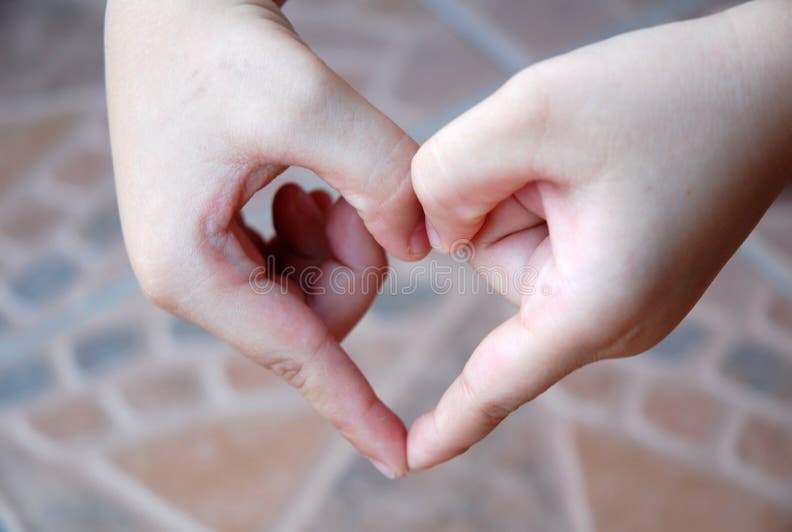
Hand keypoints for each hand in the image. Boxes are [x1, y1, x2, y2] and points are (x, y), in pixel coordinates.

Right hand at [106, 0, 428, 477]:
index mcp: (190, 269)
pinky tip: (304, 186)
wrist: (179, 2)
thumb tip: (423, 247)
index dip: (355, 407)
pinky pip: (296, 266)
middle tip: (354, 195)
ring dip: (341, 241)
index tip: (403, 455)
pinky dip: (321, 231)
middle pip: (316, 319)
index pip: (296, 356)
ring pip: (312, 294)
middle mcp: (189, 277)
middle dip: (358, 262)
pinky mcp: (220, 235)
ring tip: (320, 181)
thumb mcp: (309, 105)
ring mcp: (202, 258)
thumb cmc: (223, 43)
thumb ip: (381, 180)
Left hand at [408, 0, 791, 469]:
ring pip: (505, 238)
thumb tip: (430, 235)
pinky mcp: (616, 266)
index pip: (500, 379)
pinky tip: (593, 161)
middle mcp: (612, 318)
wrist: (763, 82)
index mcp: (598, 304)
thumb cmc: (663, 95)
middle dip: (500, 194)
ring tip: (591, 152)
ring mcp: (618, 295)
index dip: (451, 422)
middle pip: (487, 256)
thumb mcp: (530, 114)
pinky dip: (540, 187)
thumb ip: (448, 180)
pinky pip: (536, 229)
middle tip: (570, 149)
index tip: (410, 458)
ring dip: (523, 185)